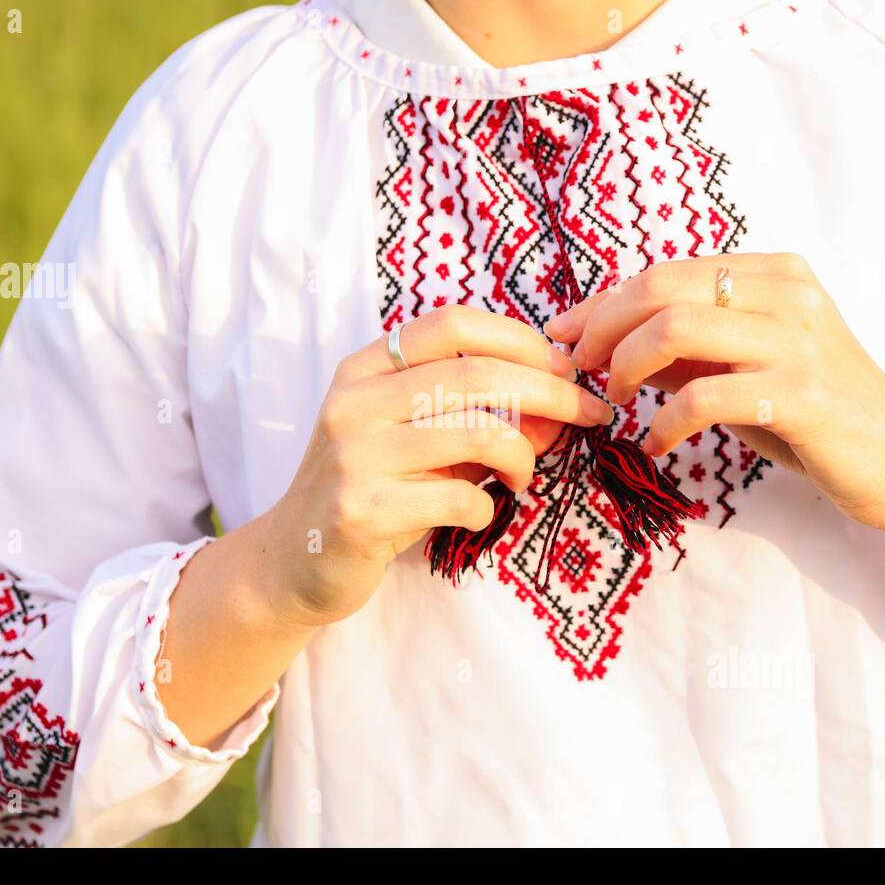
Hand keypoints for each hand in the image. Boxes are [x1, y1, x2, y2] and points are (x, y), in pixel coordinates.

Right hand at [263, 305, 613, 624]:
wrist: (296, 560)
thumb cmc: (373, 489)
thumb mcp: (420, 440)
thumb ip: (480, 415)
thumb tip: (561, 404)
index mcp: (365, 368)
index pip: (452, 325)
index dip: (520, 339)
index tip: (563, 368)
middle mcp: (354, 402)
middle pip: (475, 375)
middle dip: (550, 393)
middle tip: (588, 415)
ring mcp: (353, 456)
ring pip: (478, 433)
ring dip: (523, 455)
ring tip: (524, 475)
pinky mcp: (361, 511)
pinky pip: (459, 498)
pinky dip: (489, 507)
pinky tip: (480, 513)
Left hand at [545, 253, 884, 530]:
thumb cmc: (812, 416)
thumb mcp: (742, 370)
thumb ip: (684, 350)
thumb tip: (604, 342)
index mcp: (774, 274)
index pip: (666, 272)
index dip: (603, 303)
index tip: (565, 335)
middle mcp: (788, 294)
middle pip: (661, 287)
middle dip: (603, 327)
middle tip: (581, 368)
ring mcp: (798, 341)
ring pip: (675, 328)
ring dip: (626, 367)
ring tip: (616, 400)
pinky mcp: (801, 394)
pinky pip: (704, 396)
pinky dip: (664, 422)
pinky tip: (657, 443)